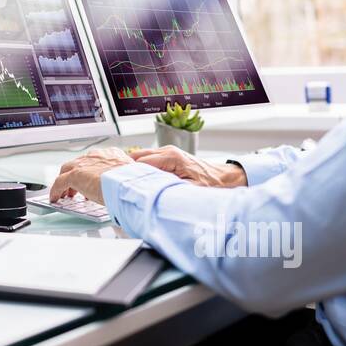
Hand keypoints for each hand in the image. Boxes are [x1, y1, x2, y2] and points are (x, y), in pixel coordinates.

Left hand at [49, 147, 134, 204]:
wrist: (127, 183)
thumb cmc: (133, 182)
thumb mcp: (129, 178)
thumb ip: (123, 182)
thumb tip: (124, 193)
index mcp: (112, 154)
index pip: (96, 161)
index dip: (91, 172)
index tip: (91, 181)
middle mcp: (96, 156)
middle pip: (79, 164)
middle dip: (76, 176)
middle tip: (76, 189)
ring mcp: (84, 164)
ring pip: (67, 171)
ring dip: (65, 183)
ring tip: (66, 195)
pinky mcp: (74, 175)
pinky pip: (59, 182)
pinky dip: (56, 190)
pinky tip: (55, 198)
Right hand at [127, 146, 246, 187]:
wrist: (222, 178)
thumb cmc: (210, 183)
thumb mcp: (191, 190)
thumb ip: (171, 189)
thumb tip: (154, 194)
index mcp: (171, 157)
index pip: (141, 162)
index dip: (130, 173)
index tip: (123, 184)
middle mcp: (167, 150)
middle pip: (137, 156)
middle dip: (129, 169)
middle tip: (123, 184)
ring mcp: (167, 151)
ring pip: (141, 156)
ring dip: (135, 168)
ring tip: (130, 183)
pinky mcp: (168, 155)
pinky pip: (148, 159)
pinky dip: (142, 167)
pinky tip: (141, 179)